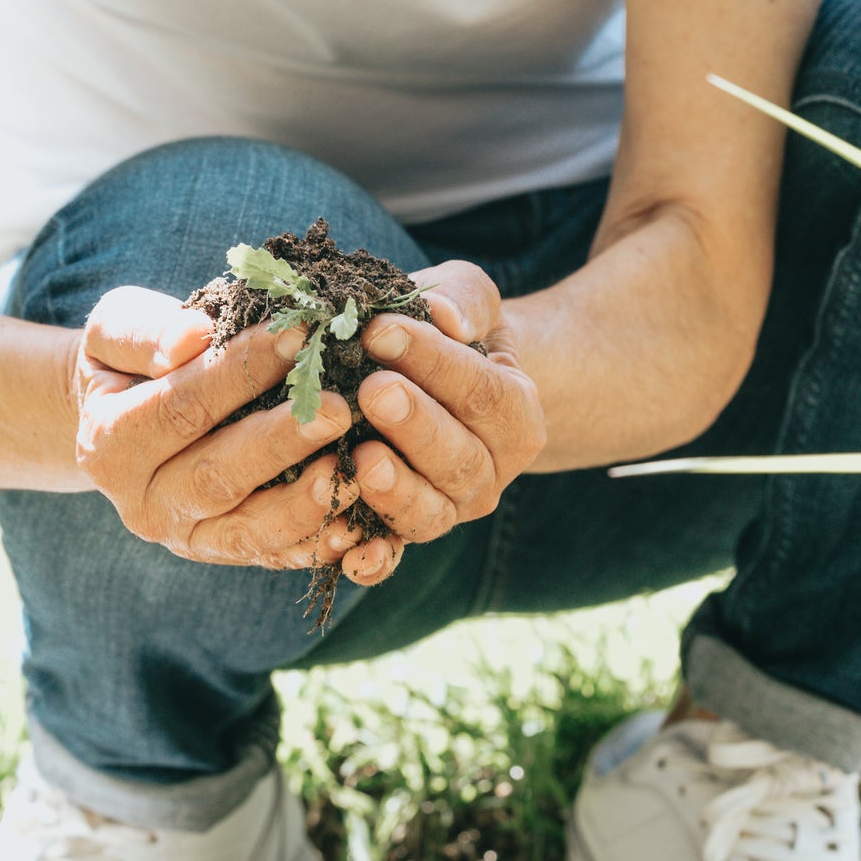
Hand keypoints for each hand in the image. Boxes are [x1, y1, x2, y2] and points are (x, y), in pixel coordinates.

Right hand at [75, 286, 370, 570]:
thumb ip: (144, 332)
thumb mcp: (116, 332)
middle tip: (338, 409)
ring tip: (354, 474)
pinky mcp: (225, 554)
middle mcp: (142, 503)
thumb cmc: (133, 361)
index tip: (297, 335)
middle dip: (280, 444)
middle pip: (215, 476)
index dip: (239, 372)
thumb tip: (192, 337)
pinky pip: (274, 558)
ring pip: (247, 533)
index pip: (181, 406)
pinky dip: (317, 547)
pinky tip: (358, 528)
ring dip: (304, 506)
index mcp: (108, 443)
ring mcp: (185, 537)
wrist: (126, 418)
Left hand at [344, 262, 546, 575]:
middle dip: (415, 424)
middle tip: (372, 391)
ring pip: (430, 512)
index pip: (483, 390)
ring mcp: (447, 511)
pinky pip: (391, 558)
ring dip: (396, 490)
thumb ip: (462, 300)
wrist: (435, 385)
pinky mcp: (402, 537)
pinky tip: (345, 552)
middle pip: (459, 457)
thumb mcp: (466, 300)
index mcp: (516, 416)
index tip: (380, 330)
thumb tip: (445, 316)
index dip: (434, 362)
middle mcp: (489, 473)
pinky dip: (371, 561)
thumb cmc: (448, 333)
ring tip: (361, 458)